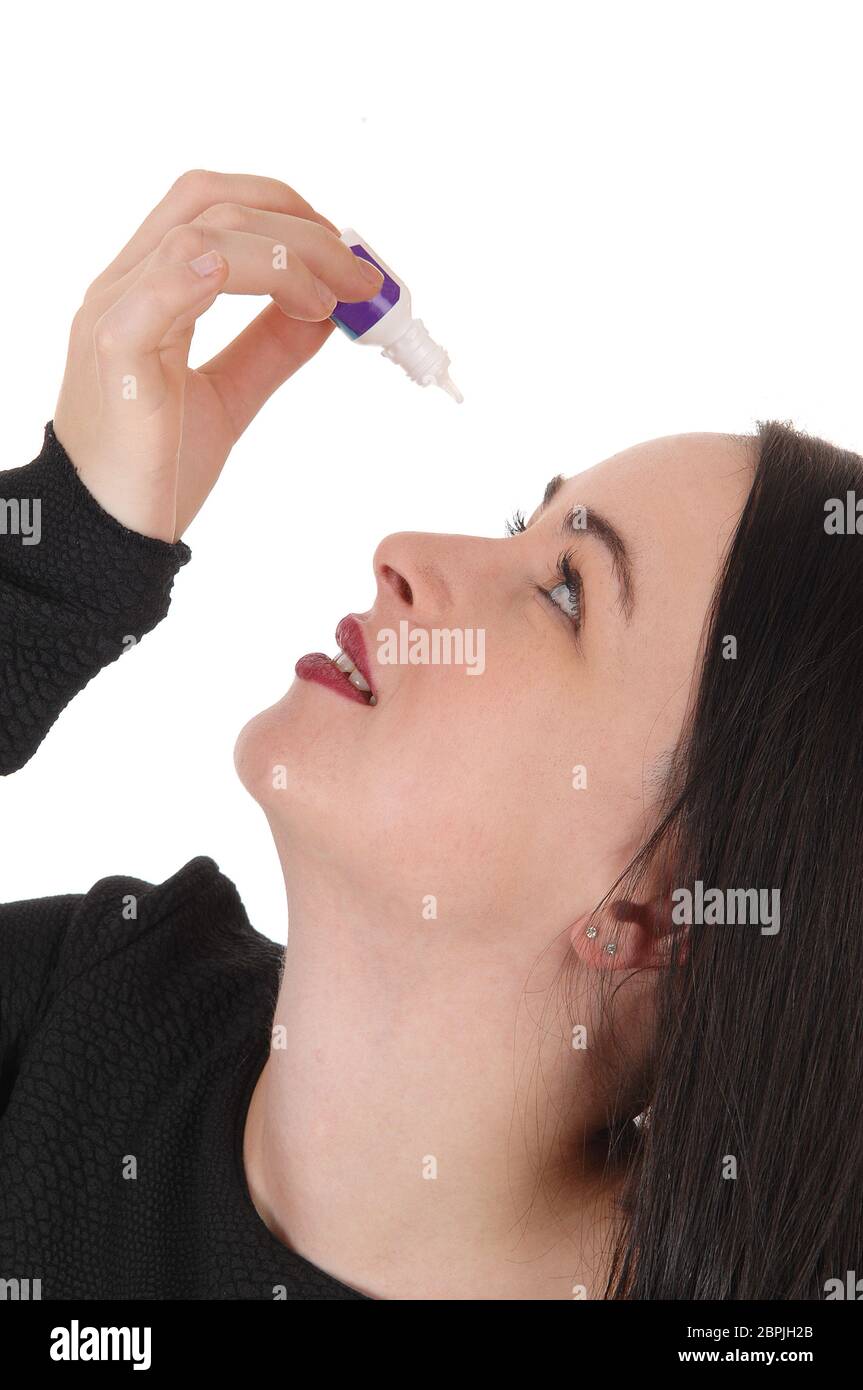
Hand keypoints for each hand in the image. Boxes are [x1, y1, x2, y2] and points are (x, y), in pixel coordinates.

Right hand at [53, 170, 383, 541]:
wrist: (108, 535)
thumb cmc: (155, 469)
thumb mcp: (228, 396)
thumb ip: (270, 348)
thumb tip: (327, 311)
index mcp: (145, 288)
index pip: (208, 203)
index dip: (285, 210)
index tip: (345, 255)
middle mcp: (123, 287)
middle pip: (210, 202)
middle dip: (299, 225)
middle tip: (358, 275)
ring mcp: (113, 315)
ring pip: (199, 234)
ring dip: (285, 255)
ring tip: (332, 303)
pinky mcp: (115, 354)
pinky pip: (163, 286)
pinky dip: (225, 272)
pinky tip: (288, 297)